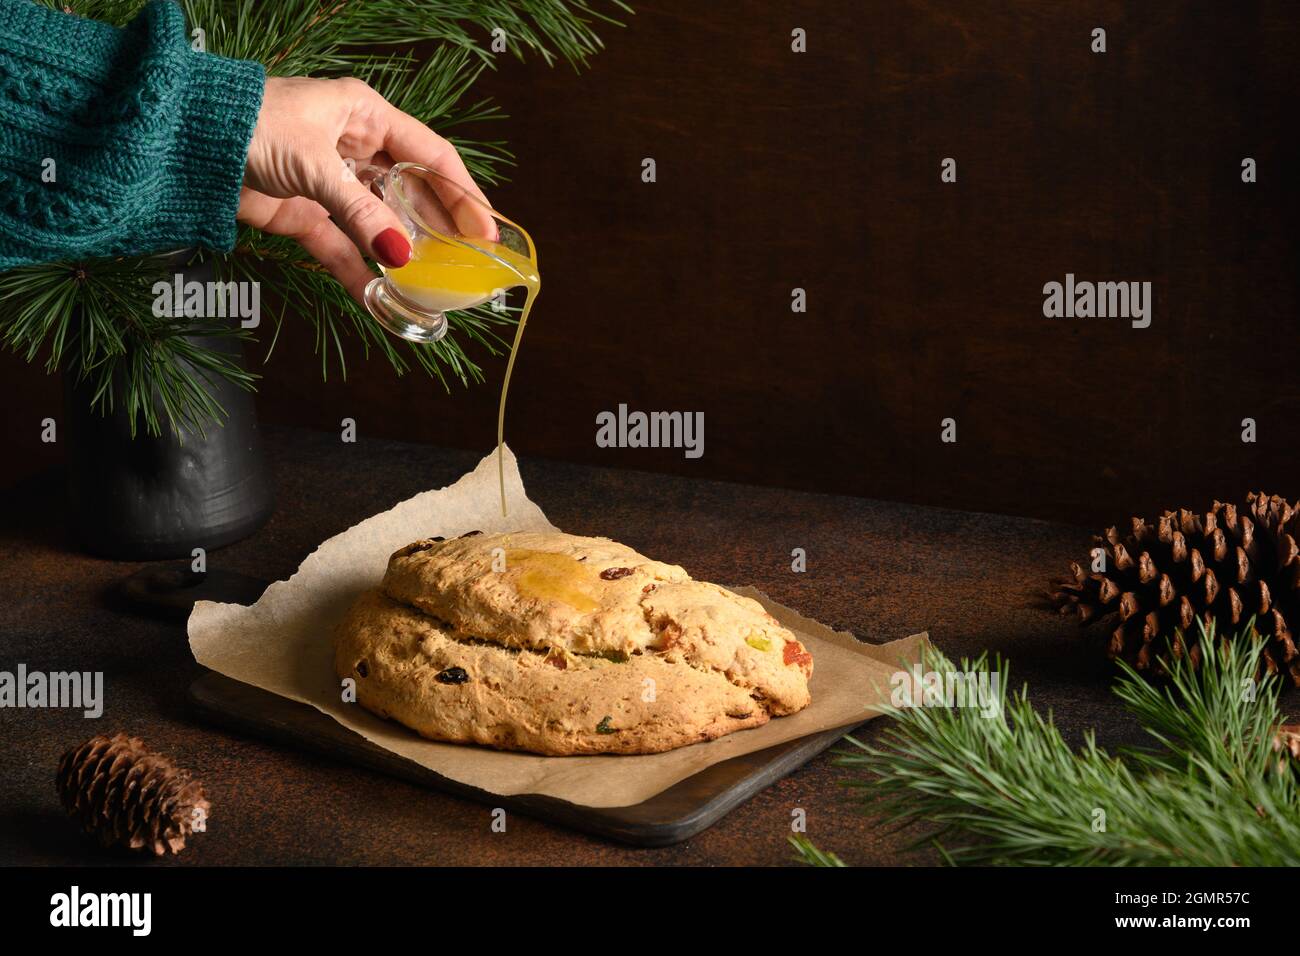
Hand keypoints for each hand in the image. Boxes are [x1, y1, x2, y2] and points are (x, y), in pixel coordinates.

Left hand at [239, 76, 489, 304]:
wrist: (179, 140)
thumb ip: (362, 213)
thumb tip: (401, 255)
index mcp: (364, 115)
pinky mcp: (303, 213)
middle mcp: (352, 146)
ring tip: (432, 286)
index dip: (463, 193)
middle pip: (411, 191)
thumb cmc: (246, 125)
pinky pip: (341, 247)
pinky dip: (358, 273)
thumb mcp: (314, 165)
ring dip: (401, 255)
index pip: (432, 155)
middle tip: (468, 264)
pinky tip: (380, 298)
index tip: (487, 230)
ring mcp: (329, 182)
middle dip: (439, 228)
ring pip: (379, 223)